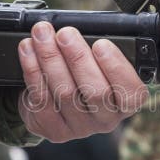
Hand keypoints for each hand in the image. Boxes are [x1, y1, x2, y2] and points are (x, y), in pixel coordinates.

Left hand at [17, 22, 148, 141]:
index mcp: (125, 102)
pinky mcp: (54, 129)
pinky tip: (28, 50)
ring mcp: (80, 127)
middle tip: (65, 34)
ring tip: (42, 34)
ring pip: (65, 92)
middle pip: (96, 91)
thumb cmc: (82, 74)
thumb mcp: (98, 62)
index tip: (101, 44)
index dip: (116, 68)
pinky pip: (42, 99)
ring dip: (50, 58)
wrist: (54, 99)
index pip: (132, 93)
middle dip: (78, 57)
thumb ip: (98, 50)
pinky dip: (33, 69)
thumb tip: (80, 29)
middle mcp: (106, 119)